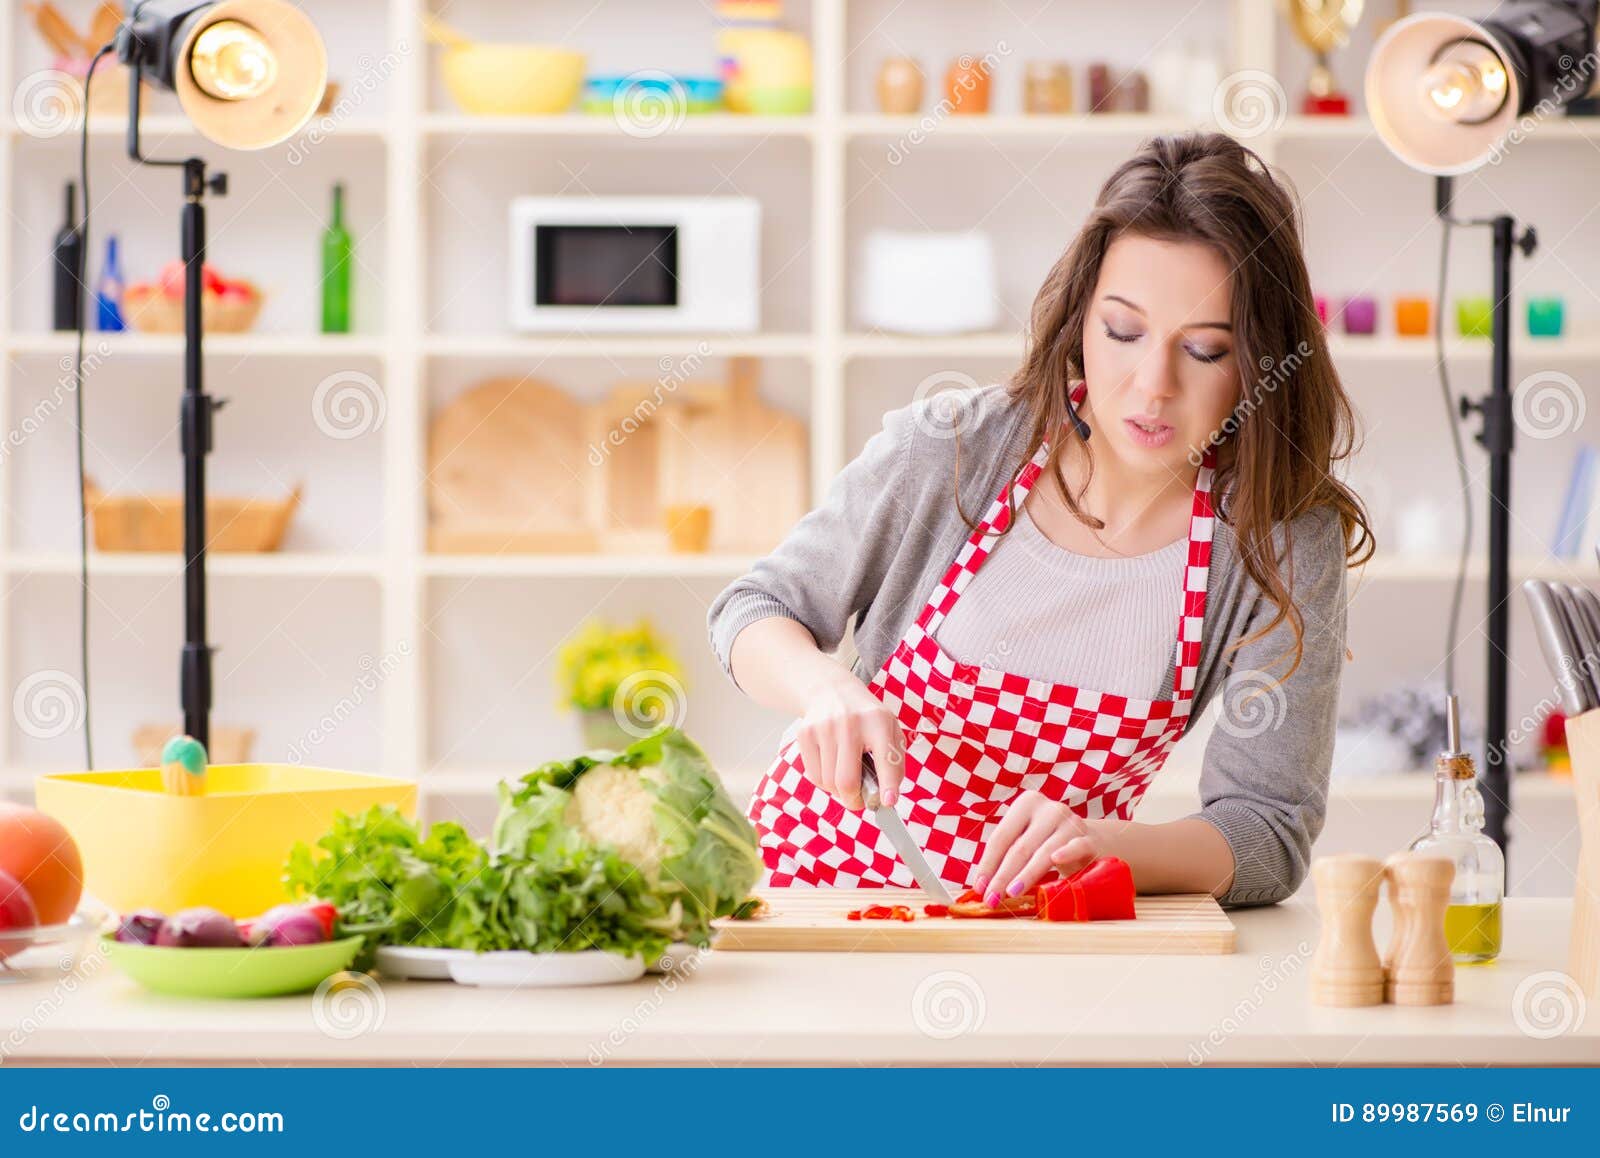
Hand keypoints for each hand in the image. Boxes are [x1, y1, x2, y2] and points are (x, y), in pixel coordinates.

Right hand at [795, 672, 905, 811]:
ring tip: (847, 778)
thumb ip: (894, 762)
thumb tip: (887, 798)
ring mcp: (824, 728)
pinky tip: (832, 769)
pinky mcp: (805, 734)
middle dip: (854, 801)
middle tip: (859, 802)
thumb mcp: (889, 730)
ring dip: (839, 791)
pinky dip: (825, 782)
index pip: (886, 760)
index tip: (888, 802)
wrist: (832, 691)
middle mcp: (850, 723)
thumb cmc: (867, 719)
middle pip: (847, 781)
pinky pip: (814, 776)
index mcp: (878, 722)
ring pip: (829, 783)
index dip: (888, 785)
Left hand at [970, 791, 1101, 904]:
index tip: (978, 887)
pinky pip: (1076, 846)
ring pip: (1044, 852)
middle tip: (991, 898)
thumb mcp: (1028, 842)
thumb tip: (981, 887)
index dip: (988, 864)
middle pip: (1020, 847)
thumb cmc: (1050, 843)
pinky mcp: (1090, 838)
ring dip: (1026, 875)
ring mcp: (1070, 822)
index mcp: (1027, 804)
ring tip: (1011, 893)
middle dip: (1002, 876)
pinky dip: (1066, 853)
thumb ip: (1007, 857)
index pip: (1001, 837)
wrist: (1094, 841)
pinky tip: (1056, 861)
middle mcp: (1048, 809)